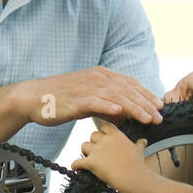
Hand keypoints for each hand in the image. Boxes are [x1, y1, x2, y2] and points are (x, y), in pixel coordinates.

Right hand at [20, 69, 163, 126]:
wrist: (33, 97)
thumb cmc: (60, 100)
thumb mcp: (88, 100)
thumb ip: (106, 105)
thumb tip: (123, 113)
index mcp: (100, 75)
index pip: (129, 83)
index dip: (146, 94)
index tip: (159, 106)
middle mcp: (96, 78)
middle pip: (127, 89)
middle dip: (145, 103)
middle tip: (159, 116)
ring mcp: (85, 87)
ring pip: (115, 96)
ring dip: (133, 107)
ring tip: (147, 117)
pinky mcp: (75, 99)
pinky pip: (94, 101)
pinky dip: (107, 105)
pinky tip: (119, 111)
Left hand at [71, 122, 147, 185]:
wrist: (132, 176)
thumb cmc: (136, 164)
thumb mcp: (139, 151)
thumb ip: (139, 144)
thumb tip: (143, 141)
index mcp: (116, 135)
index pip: (105, 127)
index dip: (104, 133)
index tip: (105, 138)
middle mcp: (104, 140)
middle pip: (93, 135)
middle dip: (94, 142)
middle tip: (97, 149)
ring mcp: (96, 151)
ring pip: (84, 146)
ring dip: (85, 151)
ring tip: (88, 157)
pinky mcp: (90, 162)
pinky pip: (78, 162)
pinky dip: (75, 165)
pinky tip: (75, 167)